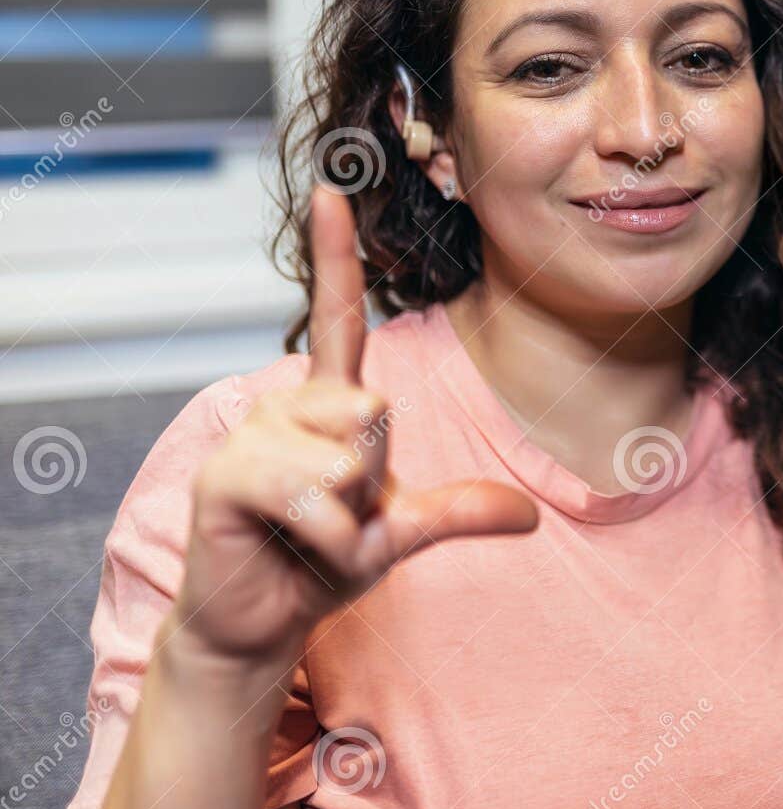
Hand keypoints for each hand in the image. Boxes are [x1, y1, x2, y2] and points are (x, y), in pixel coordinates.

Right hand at [171, 186, 538, 667]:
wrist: (263, 619)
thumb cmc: (322, 561)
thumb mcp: (405, 532)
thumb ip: (460, 512)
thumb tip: (531, 514)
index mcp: (328, 404)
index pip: (336, 318)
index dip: (335, 255)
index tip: (332, 188)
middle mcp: (287, 406)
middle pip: (377, 414)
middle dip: (376, 483)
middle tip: (339, 514)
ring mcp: (251, 438)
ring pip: (347, 459)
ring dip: (350, 517)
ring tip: (312, 531)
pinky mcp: (226, 479)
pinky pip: (314, 497)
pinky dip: (327, 538)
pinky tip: (296, 545)